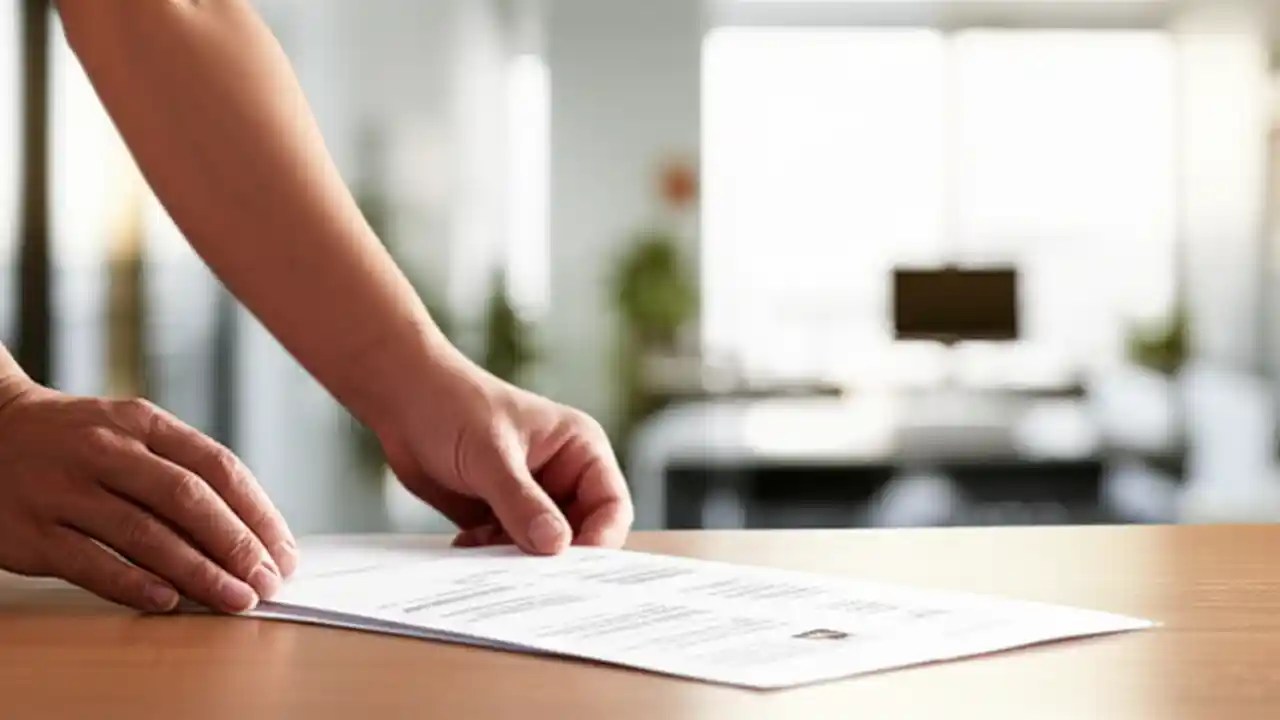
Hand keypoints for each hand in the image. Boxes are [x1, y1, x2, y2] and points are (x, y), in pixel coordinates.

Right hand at [0, 382, 296, 613]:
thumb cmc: (75, 441)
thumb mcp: (131, 433)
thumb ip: (182, 470)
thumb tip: (249, 530)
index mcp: (142, 423)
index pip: (217, 466)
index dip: (257, 511)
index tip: (282, 550)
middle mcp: (105, 451)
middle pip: (187, 499)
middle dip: (235, 545)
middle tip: (266, 582)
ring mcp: (65, 490)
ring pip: (144, 534)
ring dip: (197, 572)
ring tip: (234, 600)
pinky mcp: (31, 532)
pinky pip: (90, 563)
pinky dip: (134, 584)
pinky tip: (169, 602)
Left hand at [373, 356, 632, 553]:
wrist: (401, 399)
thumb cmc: (452, 405)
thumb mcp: (491, 455)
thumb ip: (522, 502)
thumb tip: (555, 546)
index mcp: (580, 449)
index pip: (611, 505)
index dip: (600, 539)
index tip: (572, 567)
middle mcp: (563, 476)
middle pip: (581, 534)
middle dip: (555, 557)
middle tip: (529, 577)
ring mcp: (532, 497)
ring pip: (542, 548)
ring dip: (518, 559)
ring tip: (487, 553)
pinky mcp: (501, 514)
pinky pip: (509, 550)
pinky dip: (491, 557)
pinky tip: (467, 546)